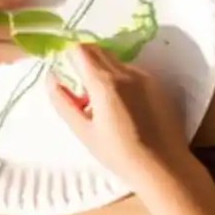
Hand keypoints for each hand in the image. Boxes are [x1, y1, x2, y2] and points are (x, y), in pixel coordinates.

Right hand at [49, 45, 191, 188]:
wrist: (163, 163)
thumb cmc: (118, 152)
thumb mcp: (83, 130)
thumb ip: (63, 101)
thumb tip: (51, 77)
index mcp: (105, 83)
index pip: (82, 51)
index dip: (69, 55)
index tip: (64, 68)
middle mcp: (127, 73)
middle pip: (100, 51)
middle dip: (85, 60)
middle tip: (78, 86)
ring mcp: (146, 77)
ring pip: (117, 61)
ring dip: (104, 70)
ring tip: (99, 101)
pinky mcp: (159, 85)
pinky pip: (133, 72)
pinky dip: (121, 78)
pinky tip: (121, 105)